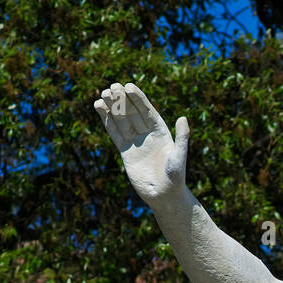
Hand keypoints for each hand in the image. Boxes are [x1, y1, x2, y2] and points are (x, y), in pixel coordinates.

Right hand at [93, 81, 188, 206]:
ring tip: (103, 93)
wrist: (164, 196)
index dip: (138, 98)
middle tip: (112, 86)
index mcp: (160, 131)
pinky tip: (99, 107)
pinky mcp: (125, 151)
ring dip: (112, 106)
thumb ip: (182, 138)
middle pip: (132, 112)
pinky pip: (114, 132)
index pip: (147, 110)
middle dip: (122, 99)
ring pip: (121, 120)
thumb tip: (183, 118)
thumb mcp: (179, 157)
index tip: (128, 86)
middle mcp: (147, 133)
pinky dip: (106, 120)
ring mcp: (135, 141)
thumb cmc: (176, 178)